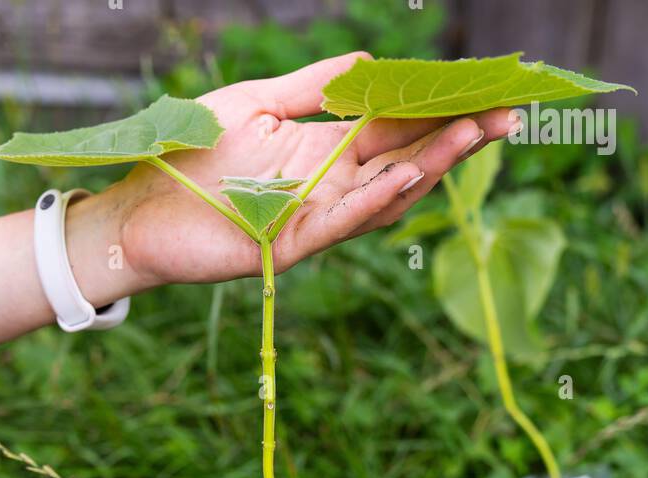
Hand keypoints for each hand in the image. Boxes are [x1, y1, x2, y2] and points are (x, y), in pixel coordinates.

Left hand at [66, 52, 515, 302]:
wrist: (140, 208)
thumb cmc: (191, 154)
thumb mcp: (254, 102)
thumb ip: (312, 87)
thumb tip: (368, 62)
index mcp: (326, 148)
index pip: (398, 126)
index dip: (441, 110)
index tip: (488, 92)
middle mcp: (330, 184)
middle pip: (407, 159)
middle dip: (456, 138)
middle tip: (508, 115)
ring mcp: (314, 218)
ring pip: (384, 196)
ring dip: (429, 166)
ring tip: (469, 136)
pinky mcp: (290, 245)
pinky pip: (342, 223)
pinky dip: (375, 200)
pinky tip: (408, 173)